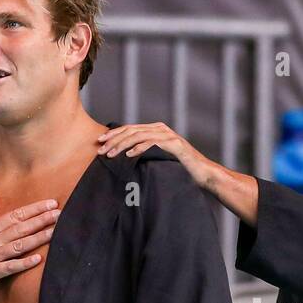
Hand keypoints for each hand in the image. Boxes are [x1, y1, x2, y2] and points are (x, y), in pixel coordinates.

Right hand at [0, 190, 59, 296]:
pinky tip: (38, 259)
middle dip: (42, 220)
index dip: (34, 209)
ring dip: (39, 238)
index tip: (51, 203)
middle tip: (60, 213)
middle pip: (21, 228)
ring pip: (19, 245)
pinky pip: (10, 267)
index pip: (15, 215)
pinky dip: (24, 263)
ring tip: (56, 231)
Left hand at [98, 122, 216, 188]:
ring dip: (122, 145)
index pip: (130, 129)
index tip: (100, 142)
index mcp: (156, 129)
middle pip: (131, 130)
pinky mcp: (174, 144)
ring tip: (111, 154)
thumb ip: (145, 153)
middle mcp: (161, 129)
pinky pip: (152, 144)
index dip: (113, 134)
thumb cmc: (180, 168)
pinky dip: (139, 149)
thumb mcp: (158, 158)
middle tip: (101, 150)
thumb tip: (124, 157)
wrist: (202, 173)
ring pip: (138, 136)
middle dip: (114, 140)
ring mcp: (168, 135)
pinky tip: (129, 156)